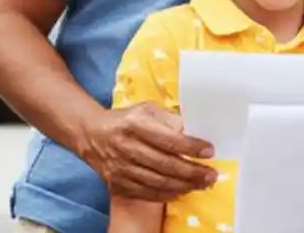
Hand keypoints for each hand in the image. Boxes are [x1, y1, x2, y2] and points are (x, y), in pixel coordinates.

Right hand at [79, 102, 217, 200]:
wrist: (92, 134)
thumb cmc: (126, 120)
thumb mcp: (147, 109)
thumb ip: (169, 119)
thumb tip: (193, 131)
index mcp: (135, 124)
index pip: (168, 139)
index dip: (191, 147)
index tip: (209, 151)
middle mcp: (126, 147)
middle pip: (165, 164)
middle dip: (192, 172)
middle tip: (211, 174)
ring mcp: (120, 168)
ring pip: (157, 182)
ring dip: (184, 185)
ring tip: (202, 184)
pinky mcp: (117, 183)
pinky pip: (147, 193)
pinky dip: (167, 194)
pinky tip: (182, 190)